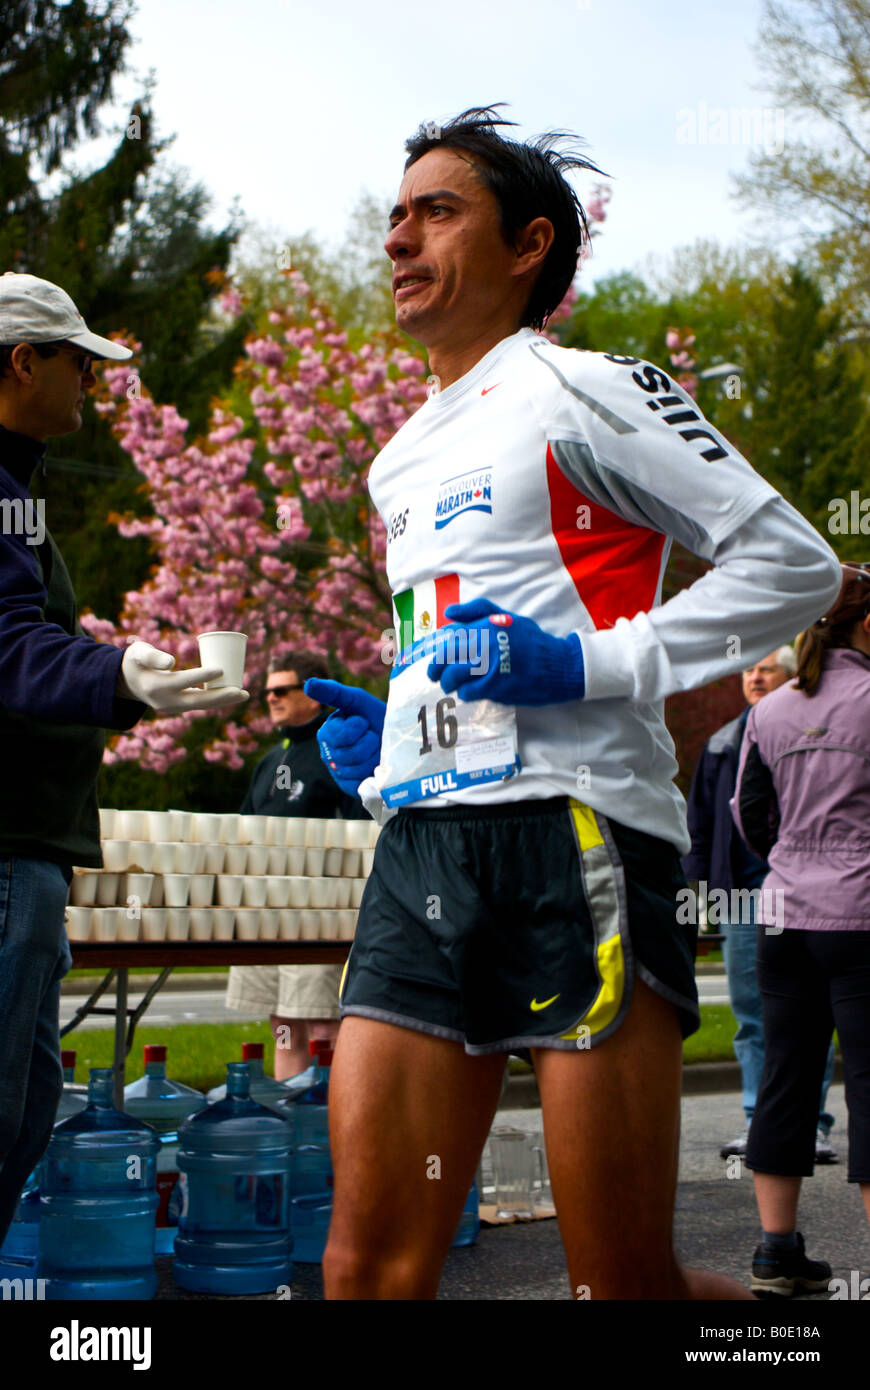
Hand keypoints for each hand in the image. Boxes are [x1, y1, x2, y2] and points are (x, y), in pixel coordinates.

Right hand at [117, 640, 249, 712]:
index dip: (202, 676)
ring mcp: (172, 708)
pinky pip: (199, 704)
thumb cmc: (136, 660)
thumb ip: (153, 656)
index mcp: (156, 686)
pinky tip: (233, 694)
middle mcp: (165, 701)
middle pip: (198, 700)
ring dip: (223, 701)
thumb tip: (171, 663)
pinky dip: (216, 700)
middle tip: (242, 690)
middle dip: (221, 696)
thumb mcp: (139, 653)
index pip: (183, 681)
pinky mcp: (177, 708)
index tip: (221, 670)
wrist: (126, 681)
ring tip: (244, 694)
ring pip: (201, 705)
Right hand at [305, 677, 385, 796]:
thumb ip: (333, 692)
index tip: (362, 722)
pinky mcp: (348, 787)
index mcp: (326, 733)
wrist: (394, 737)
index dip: (359, 726)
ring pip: (358, 769)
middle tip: (372, 737)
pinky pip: (360, 784)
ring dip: (373, 757)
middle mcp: (328, 754)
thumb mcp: (356, 700)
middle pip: (351, 754)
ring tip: (375, 750)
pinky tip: (373, 766)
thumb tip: (308, 684)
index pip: (343, 735)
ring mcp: (338, 772)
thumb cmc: (374, 717)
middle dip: (369, 742)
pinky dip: (371, 774)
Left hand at [426, 598, 584, 704]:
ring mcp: (488, 665)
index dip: (433, 647)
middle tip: (435, 675)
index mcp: (484, 625)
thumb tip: (448, 612)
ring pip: (453, 676)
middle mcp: (484, 643)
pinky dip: (465, 693)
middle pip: (445, 656)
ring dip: (448, 683)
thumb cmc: (532, 640)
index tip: (427, 656)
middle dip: (435, 668)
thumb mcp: (507, 617)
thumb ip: (477, 611)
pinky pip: (468, 692)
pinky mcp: (495, 685)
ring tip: (451, 685)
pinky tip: (470, 692)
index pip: (448, 635)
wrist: (558, 665)